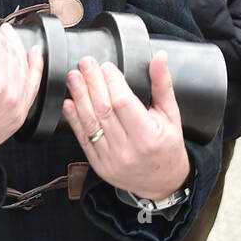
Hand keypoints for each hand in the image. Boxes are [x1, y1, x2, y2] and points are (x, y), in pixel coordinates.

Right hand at [0, 5, 43, 177]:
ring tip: (8, 36)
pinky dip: (35, 69)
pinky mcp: (19, 115)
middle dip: (0, 35)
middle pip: (10, 52)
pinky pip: (32, 87)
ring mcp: (17, 105)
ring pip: (23, 67)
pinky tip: (34, 55)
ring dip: (17, 48)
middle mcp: (10, 92)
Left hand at [62, 52, 189, 201]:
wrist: (162, 183)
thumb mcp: (172, 115)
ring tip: (74, 77)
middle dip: (92, 83)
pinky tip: (69, 103)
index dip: (112, 82)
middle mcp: (127, 151)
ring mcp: (110, 160)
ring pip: (90, 123)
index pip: (123, 103)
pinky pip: (83, 139)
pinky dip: (74, 120)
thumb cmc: (167, 146)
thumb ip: (162, 85)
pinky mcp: (98, 165)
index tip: (106, 66)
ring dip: (79, 97)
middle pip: (104, 110)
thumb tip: (159, 57)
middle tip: (85, 63)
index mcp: (148, 137)